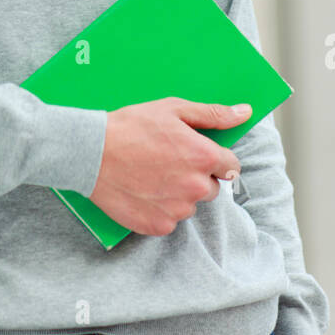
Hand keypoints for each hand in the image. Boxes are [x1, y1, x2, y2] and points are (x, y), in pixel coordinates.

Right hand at [89, 98, 252, 235]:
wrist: (91, 153)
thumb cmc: (131, 126)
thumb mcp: (173, 109)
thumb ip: (213, 114)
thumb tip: (244, 113)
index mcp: (204, 157)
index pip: (232, 166)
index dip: (216, 159)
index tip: (199, 155)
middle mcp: (196, 187)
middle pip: (212, 188)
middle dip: (197, 176)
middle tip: (168, 162)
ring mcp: (178, 209)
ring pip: (190, 204)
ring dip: (178, 193)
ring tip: (151, 174)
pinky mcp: (159, 225)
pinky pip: (170, 219)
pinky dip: (160, 208)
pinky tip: (143, 190)